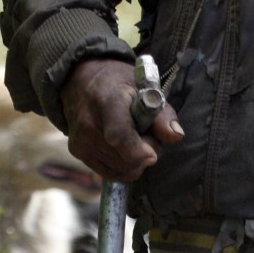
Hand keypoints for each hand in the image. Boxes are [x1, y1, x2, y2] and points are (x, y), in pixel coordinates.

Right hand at [60, 58, 183, 181]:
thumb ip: (163, 115)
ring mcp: (81, 140)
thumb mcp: (146, 89)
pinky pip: (110, 173)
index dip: (140, 151)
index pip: (119, 136)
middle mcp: (89, 123)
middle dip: (145, 154)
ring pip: (121, 170)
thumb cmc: (119, 84)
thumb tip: (176, 136)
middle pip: (125, 160)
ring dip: (135, 161)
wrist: (81, 79)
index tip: (153, 151)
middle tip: (147, 136)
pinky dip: (124, 166)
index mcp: (107, 102)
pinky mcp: (78, 151)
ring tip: (133, 138)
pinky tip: (124, 148)